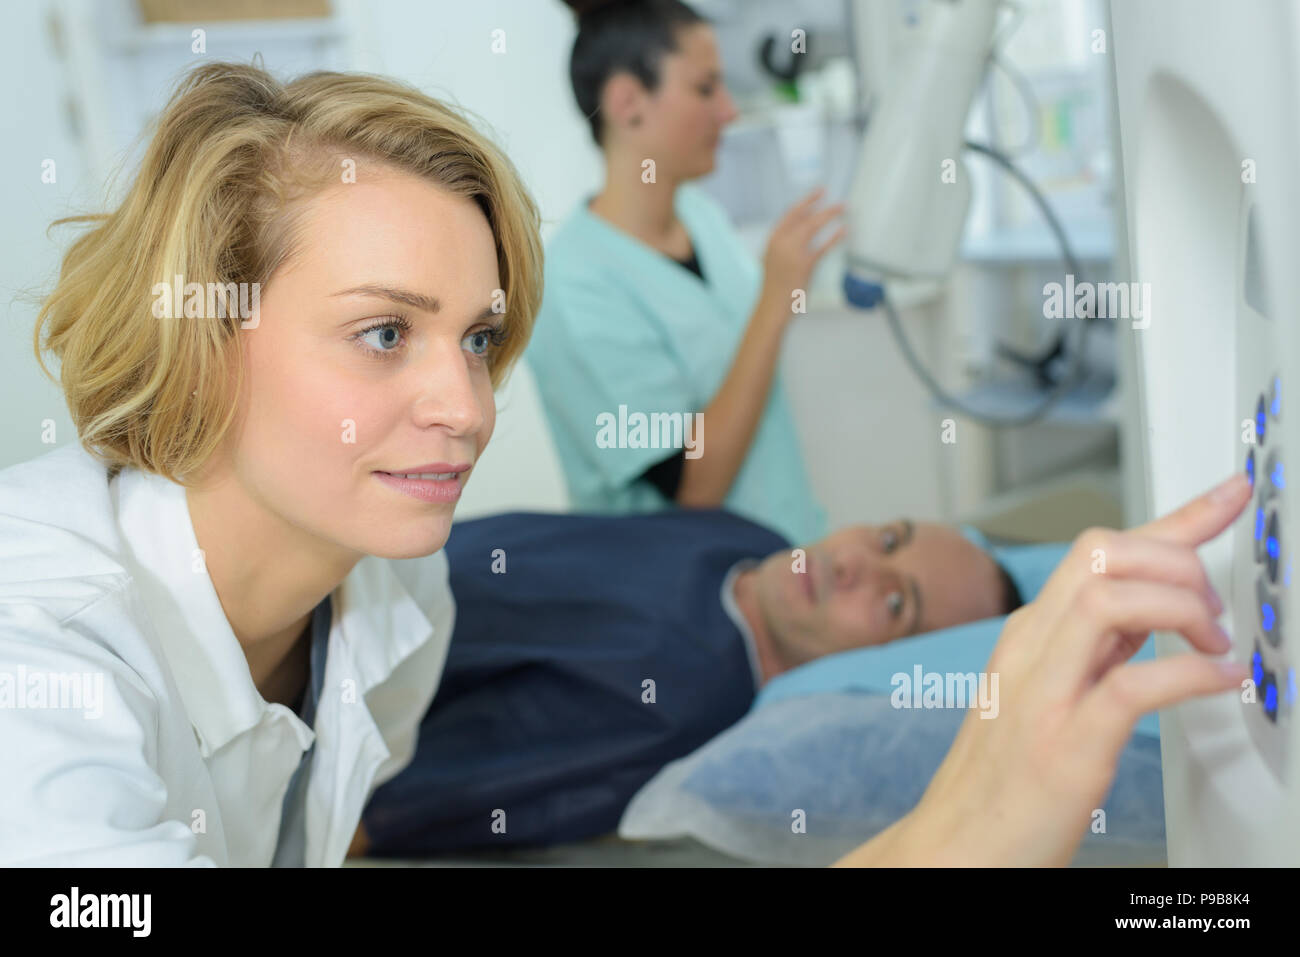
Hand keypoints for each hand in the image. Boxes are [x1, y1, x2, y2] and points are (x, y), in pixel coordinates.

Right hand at [761, 187, 845, 309]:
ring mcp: (793, 252)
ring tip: (843, 209)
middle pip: (805, 216)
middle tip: (838, 202)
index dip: (807, 201)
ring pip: (813, 226)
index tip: (819, 193)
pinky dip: (834, 237)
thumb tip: (802, 230)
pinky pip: (823, 247)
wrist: (771, 306)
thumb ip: (785, 243)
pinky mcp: (805, 265)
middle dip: (822, 205)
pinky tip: (843, 231)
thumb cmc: (775, 285)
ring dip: (830, 214)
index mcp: (773, 239)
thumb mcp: (774, 258)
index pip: (792, 213)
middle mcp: (781, 242)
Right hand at [844, 473, 1252, 866]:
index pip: (1102, 548)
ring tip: (1212, 643)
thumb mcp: (1045, 692)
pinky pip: (1134, 685)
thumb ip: (1096, 649)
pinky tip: (1216, 680)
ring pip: (1111, 599)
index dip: (1177, 516)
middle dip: (1178, 559)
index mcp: (1031, 633)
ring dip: (1180, 607)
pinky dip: (1189, 674)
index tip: (1230, 494)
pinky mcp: (1066, 745)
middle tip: (1212, 609)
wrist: (957, 844)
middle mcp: (1033, 648)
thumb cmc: (1004, 778)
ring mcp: (1045, 693)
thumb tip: (1158, 615)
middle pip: (1103, 551)